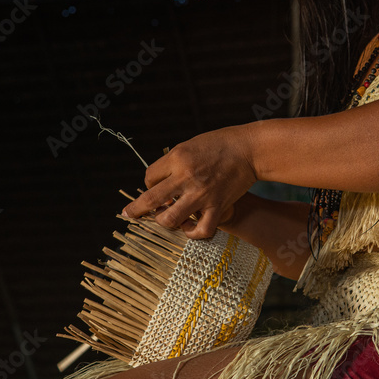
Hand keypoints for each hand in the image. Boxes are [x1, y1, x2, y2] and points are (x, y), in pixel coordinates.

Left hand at [121, 125, 256, 238]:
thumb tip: (156, 183)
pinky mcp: (218, 206)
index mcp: (177, 157)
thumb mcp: (188, 145)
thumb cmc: (218, 144)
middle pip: (150, 200)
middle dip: (136, 209)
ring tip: (165, 218)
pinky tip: (188, 227)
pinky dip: (192, 233)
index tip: (154, 186)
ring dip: (163, 221)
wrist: (248, 150)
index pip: (149, 178)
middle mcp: (186, 177)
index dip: (148, 184)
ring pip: (170, 219)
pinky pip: (201, 230)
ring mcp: (202, 194)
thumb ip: (172, 163)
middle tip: (130, 214)